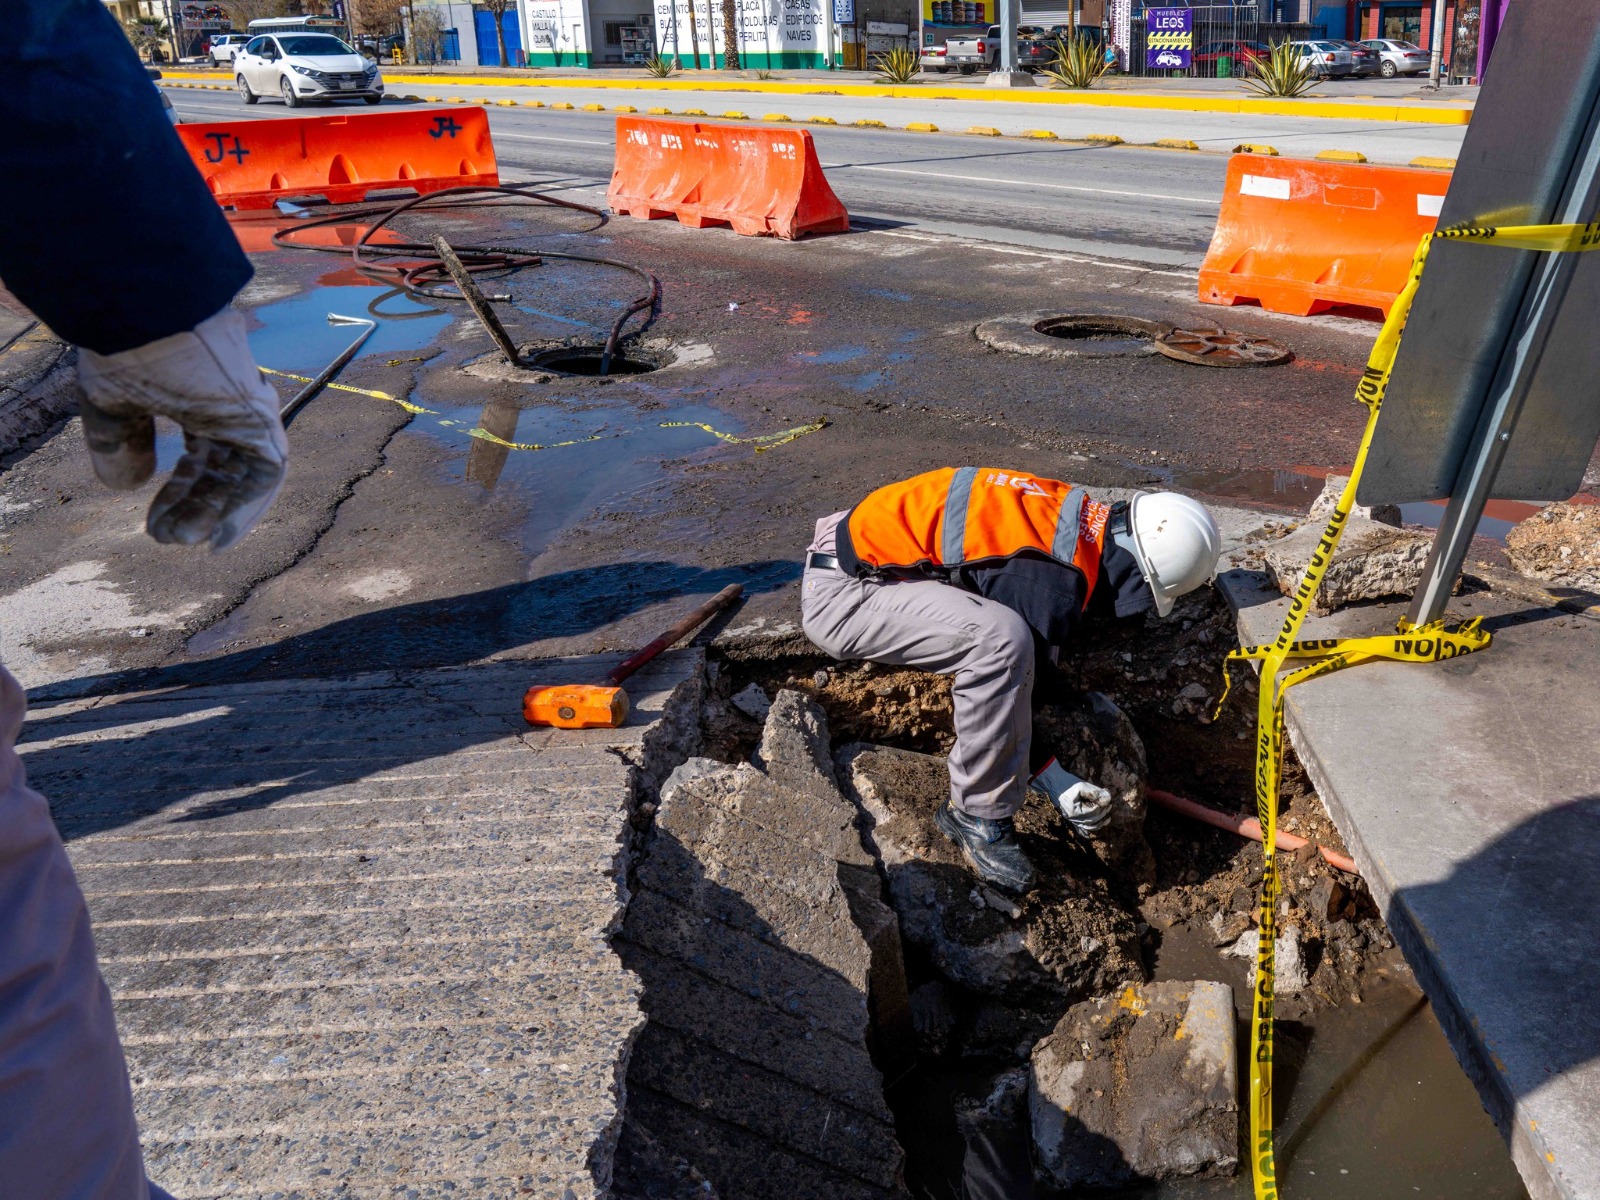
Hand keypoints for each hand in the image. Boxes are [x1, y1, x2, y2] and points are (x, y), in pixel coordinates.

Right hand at [77, 308, 286, 551]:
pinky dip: (245, 506)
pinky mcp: (263, 419)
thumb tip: (124, 486)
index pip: (197, 452)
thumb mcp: (112, 403)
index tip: (156, 522)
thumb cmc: (129, 346)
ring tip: (183, 541)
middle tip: (165, 538)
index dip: (179, 490)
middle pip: (218, 468)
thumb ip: (120, 443)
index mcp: (194, 395)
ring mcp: (248, 411)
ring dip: (215, 512)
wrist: (151, 315)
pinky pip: (266, 474)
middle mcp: (226, 405)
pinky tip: (219, 535)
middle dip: (192, 505)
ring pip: (241, 475)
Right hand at [1029, 757, 1115, 834]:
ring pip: (1088, 826)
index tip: (1107, 797)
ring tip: (1108, 817)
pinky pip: (1080, 828)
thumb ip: (1095, 793)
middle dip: (1103, 812)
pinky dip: (1088, 830)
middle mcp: (1072, 818)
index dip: (1102, 805)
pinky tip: (1093, 831)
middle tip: (1110, 805)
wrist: (1053, 783)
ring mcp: (1071, 819)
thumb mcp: (1082, 785)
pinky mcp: (1071, 818)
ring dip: (1100, 823)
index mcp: (1074, 812)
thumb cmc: (1067, 784)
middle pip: (1093, 820)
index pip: (1094, 811)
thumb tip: (1108, 799)